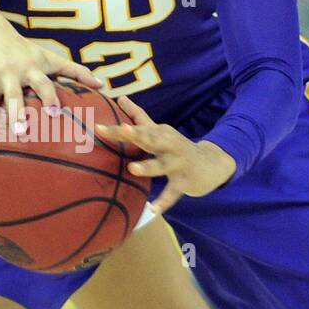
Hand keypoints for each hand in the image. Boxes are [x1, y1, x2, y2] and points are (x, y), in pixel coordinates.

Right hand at [0, 27, 101, 142]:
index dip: (48, 96)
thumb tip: (102, 85)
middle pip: (12, 96)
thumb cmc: (25, 51)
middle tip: (18, 132)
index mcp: (30, 68)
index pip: (42, 83)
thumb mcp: (50, 57)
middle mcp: (10, 74)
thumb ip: (75, 71)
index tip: (54, 113)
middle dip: (14, 113)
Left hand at [96, 96, 235, 213]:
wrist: (210, 164)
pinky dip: (164, 201)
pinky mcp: (185, 181)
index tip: (98, 127)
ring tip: (132, 169)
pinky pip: (173, 193)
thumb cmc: (176, 147)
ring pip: (162, 164)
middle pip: (150, 139)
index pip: (136, 129)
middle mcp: (169, 144)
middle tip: (122, 129)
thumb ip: (138, 115)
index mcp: (159, 133)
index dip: (117, 129)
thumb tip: (120, 98)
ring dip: (148, 166)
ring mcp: (178, 163)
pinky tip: (153, 210)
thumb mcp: (159, 130)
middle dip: (136, 134)